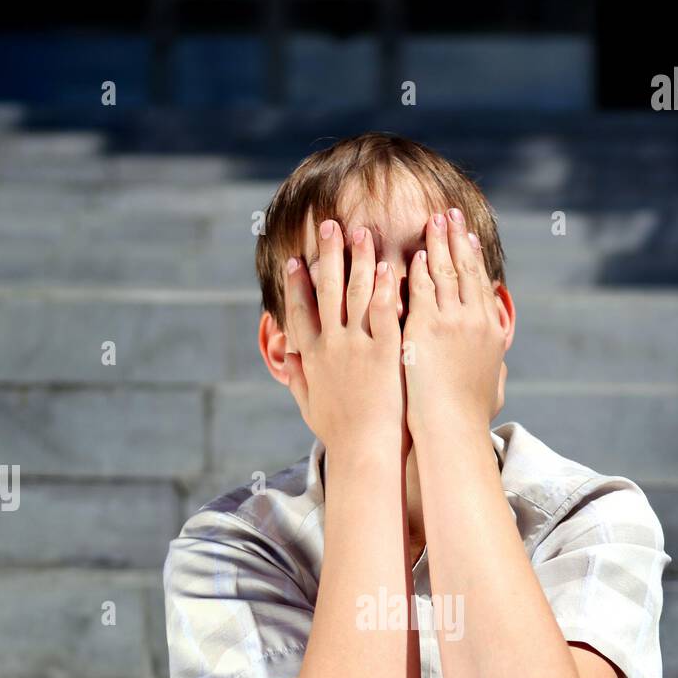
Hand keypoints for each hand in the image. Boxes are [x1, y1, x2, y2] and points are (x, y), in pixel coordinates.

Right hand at [282, 218, 406, 456]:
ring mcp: (359, 346)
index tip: (296, 261)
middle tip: (330, 225)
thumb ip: (299, 378)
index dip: (297, 283)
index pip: (301, 310)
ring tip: (361, 232)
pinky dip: (385, 286)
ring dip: (358, 259)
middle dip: (328, 254)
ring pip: (357, 293)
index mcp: (312, 357)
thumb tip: (290, 359)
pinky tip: (388, 265)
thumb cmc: (341, 435)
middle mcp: (332, 345)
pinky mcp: (387, 352)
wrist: (366, 452)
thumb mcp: (310, 407)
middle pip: (327, 290)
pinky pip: (386, 311)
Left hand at [402, 208, 506, 439]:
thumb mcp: (491, 393)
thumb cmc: (468, 420)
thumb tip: (499, 373)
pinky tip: (414, 253)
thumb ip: (494, 376)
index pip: (481, 285)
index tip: (468, 237)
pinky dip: (419, 269)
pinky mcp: (424, 328)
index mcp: (491, 333)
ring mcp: (450, 322)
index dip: (473, 258)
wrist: (451, 430)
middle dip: (457, 238)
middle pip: (464, 270)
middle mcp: (474, 321)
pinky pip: (420, 290)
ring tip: (431, 220)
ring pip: (443, 272)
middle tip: (450, 214)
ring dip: (437, 242)